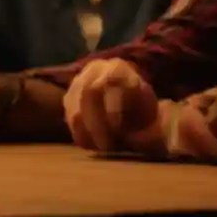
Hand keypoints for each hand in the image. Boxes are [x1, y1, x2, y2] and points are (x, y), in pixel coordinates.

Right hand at [62, 59, 216, 160]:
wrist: (120, 89)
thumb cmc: (140, 104)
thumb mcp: (149, 109)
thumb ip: (147, 120)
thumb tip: (146, 140)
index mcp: (118, 68)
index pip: (111, 82)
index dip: (114, 106)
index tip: (120, 130)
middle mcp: (95, 69)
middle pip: (89, 93)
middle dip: (97, 123)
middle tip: (107, 147)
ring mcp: (77, 81)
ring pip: (73, 104)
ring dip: (85, 130)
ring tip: (98, 148)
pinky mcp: (67, 96)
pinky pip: (68, 113)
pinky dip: (77, 131)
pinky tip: (89, 144)